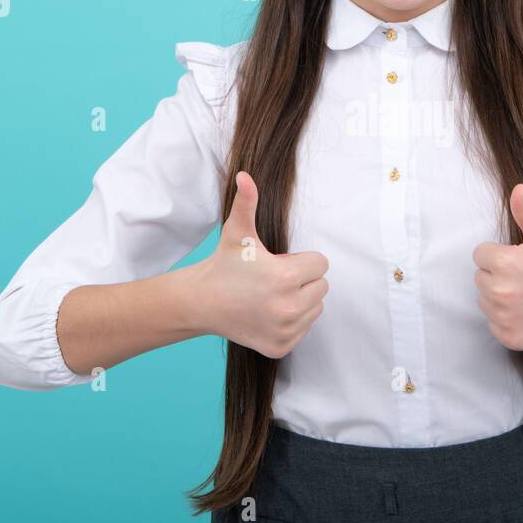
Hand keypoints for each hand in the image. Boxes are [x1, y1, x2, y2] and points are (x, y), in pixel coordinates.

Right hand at [191, 170, 328, 357]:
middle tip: (273, 279)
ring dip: (301, 299)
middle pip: (322, 286)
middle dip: (303, 279)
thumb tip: (245, 175)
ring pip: (316, 307)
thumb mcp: (237, 232)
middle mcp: (288, 308)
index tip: (279, 262)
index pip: (321, 264)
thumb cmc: (224, 264)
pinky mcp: (280, 347)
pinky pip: (305, 327)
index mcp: (284, 278)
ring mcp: (285, 330)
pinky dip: (292, 320)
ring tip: (271, 294)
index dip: (301, 259)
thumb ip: (246, 202)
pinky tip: (268, 312)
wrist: (201, 303)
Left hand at [472, 183, 522, 349]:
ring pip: (485, 301)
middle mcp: (499, 291)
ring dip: (500, 297)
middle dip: (498, 275)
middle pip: (481, 278)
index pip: (481, 254)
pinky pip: (494, 324)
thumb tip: (517, 189)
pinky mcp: (509, 337)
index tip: (520, 260)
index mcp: (504, 262)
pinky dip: (507, 320)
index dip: (500, 254)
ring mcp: (503, 317)